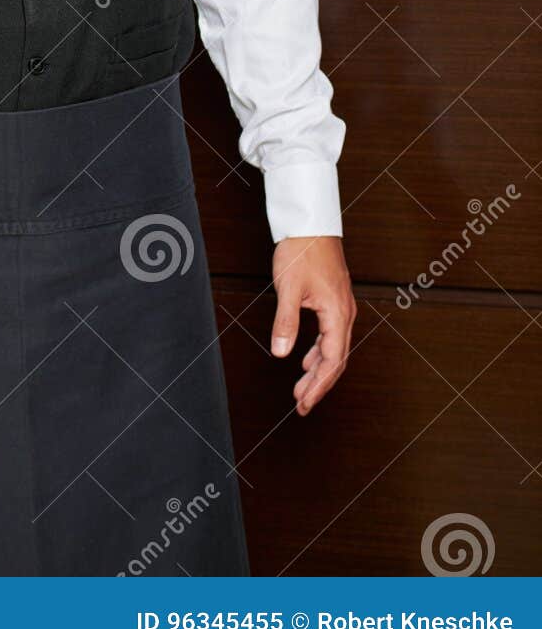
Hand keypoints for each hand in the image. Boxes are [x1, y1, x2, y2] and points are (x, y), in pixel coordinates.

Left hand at [269, 235, 355, 415]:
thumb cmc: (302, 250)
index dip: (318, 385)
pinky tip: (306, 359)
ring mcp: (341, 306)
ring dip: (318, 370)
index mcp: (338, 313)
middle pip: (336, 359)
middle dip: (319, 384)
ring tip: (301, 389)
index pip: (332, 360)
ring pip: (334, 348)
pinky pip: (330, 335)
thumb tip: (282, 353)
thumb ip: (286, 322)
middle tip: (302, 405)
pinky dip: (319, 352)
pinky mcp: (334, 300)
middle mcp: (345, 312)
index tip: (305, 404)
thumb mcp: (288, 288)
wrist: (310, 223)